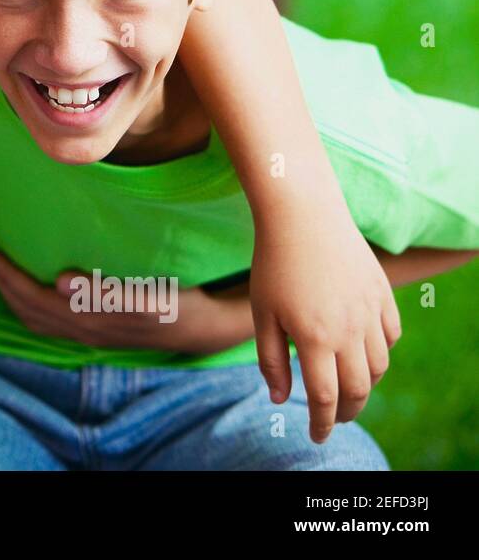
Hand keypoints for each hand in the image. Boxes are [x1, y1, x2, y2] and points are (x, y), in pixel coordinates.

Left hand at [0, 250, 251, 354]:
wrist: (201, 329)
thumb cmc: (176, 302)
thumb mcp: (149, 298)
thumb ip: (106, 293)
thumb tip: (60, 281)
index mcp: (91, 319)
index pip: (36, 300)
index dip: (10, 279)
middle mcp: (84, 330)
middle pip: (30, 311)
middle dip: (4, 284)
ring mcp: (88, 335)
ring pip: (36, 320)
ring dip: (11, 296)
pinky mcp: (94, 335)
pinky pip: (49, 326)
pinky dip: (28, 309)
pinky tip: (24, 294)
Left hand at [250, 207, 400, 443]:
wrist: (302, 216)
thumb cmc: (273, 264)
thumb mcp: (262, 314)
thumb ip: (271, 360)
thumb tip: (280, 398)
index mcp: (315, 338)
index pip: (324, 397)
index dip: (321, 422)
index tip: (316, 436)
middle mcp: (349, 330)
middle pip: (359, 388)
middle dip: (347, 411)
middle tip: (333, 418)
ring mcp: (371, 311)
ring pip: (380, 365)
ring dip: (365, 383)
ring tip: (346, 386)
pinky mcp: (382, 294)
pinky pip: (392, 336)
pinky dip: (381, 352)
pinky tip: (363, 352)